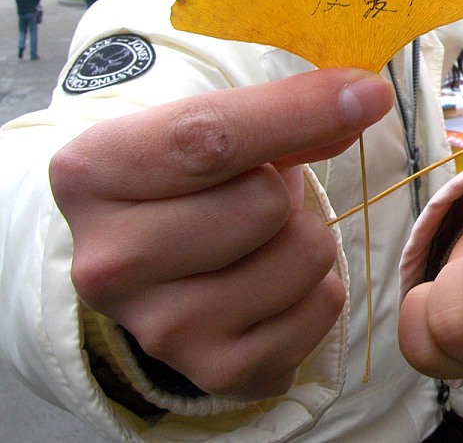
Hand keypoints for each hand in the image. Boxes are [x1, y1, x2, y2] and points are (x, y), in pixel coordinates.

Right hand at [50, 68, 393, 399]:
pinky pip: (323, 305)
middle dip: (285, 189)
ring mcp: (158, 327)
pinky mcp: (214, 370)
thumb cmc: (193, 181)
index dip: (300, 112)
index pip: (209, 137)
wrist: (164, 267)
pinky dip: (317, 287)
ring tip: (260, 242)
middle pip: (264, 201)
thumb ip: (287, 111)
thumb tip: (362, 98)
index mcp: (91, 174)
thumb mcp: (217, 128)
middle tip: (251, 198)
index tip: (370, 93)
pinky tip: (272, 285)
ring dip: (305, 237)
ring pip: (304, 253)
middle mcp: (107, 261)